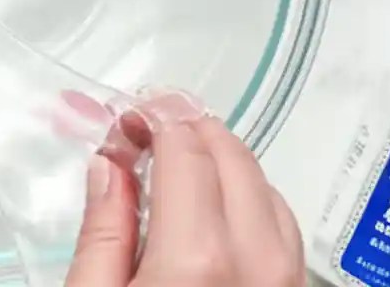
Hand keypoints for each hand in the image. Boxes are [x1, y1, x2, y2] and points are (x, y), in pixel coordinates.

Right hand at [67, 96, 304, 285]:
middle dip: (188, 128)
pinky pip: (282, 222)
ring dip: (220, 160)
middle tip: (146, 131)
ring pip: (263, 182)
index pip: (186, 149)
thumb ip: (103, 233)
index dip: (155, 118)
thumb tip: (110, 169)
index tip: (129, 118)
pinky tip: (212, 207)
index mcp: (196, 259)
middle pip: (231, 154)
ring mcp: (286, 277)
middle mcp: (255, 260)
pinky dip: (247, 197)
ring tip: (177, 166)